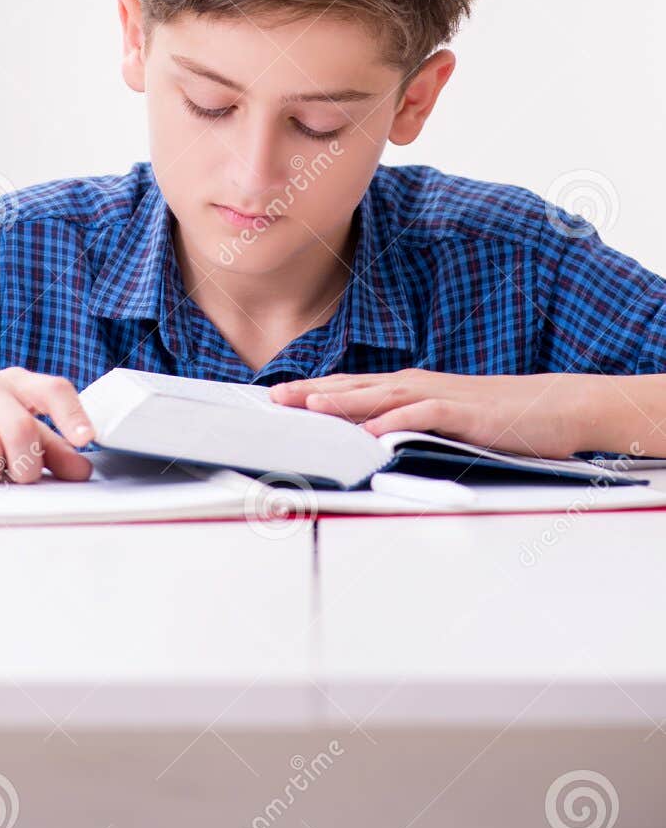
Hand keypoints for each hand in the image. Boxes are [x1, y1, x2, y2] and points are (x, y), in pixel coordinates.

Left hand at [268, 369, 608, 459]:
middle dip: (313, 392)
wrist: (554, 406)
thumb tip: (369, 441)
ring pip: (383, 396)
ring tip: (310, 406)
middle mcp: (418, 386)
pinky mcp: (465, 413)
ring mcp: (441, 396)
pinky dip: (398, 422)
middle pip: (356, 386)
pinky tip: (375, 431)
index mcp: (409, 388)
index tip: (276, 396)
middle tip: (274, 398)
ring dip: (345, 401)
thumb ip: (408, 427)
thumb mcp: (443, 420)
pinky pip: (425, 416)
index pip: (351, 387)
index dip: (313, 390)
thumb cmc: (497, 416)